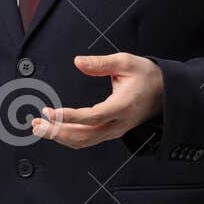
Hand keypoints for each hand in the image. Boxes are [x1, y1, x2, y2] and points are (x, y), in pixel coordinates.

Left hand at [31, 53, 165, 147]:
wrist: (165, 92)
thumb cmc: (146, 75)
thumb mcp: (126, 62)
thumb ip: (101, 63)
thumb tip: (78, 62)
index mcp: (122, 106)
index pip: (92, 117)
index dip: (69, 117)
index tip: (49, 112)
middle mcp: (118, 123)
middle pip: (84, 135)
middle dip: (57, 132)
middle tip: (37, 124)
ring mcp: (114, 130)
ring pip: (84, 141)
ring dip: (59, 136)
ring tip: (38, 127)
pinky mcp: (111, 131)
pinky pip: (87, 139)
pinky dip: (68, 136)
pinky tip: (53, 129)